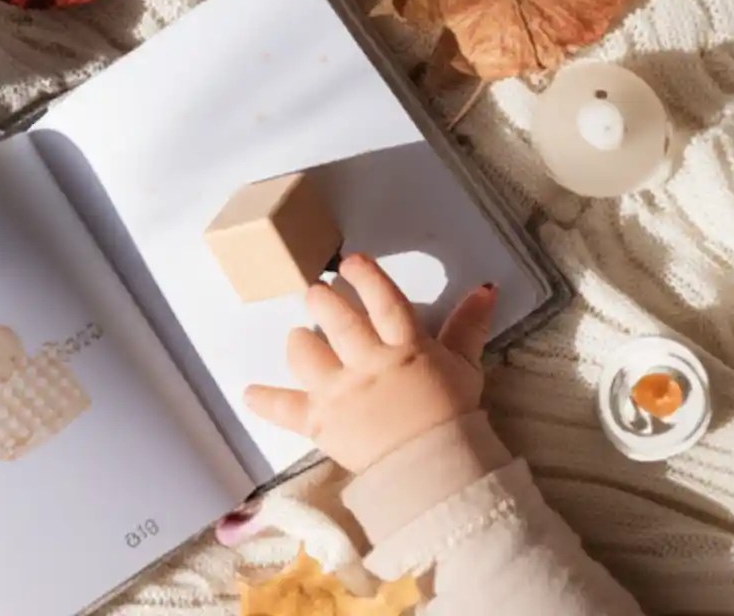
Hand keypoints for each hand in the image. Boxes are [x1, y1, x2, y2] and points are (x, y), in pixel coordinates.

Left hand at [244, 253, 497, 473]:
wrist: (436, 471)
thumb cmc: (452, 417)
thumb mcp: (466, 367)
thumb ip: (468, 326)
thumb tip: (485, 288)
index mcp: (405, 347)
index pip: (383, 301)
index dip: (366, 277)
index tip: (351, 262)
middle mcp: (367, 364)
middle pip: (338, 322)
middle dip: (322, 301)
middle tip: (315, 293)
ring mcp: (340, 393)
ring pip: (307, 355)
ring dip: (298, 342)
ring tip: (298, 337)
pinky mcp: (320, 423)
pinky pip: (285, 408)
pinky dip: (265, 400)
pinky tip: (248, 393)